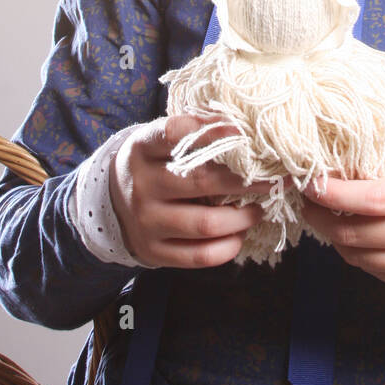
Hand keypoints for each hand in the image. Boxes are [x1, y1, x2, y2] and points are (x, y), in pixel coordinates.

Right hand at [109, 114, 273, 267]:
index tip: (244, 131)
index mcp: (143, 148)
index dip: (212, 131)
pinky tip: (239, 234)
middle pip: (203, 181)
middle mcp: (143, 185)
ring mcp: (147, 221)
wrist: (112, 203)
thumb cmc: (153, 165)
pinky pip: (200, 256)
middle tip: (273, 179)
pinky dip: (228, 246)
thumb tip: (245, 128)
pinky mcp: (154, 251)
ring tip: (258, 210)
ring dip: (243, 218)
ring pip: (207, 224)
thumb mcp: (159, 142)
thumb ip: (192, 134)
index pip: (175, 133)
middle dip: (247, 181)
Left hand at [300, 95, 384, 295]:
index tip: (310, 180)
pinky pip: (376, 273)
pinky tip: (350, 234)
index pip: (372, 199)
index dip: (334, 192)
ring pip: (361, 257)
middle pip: (358, 233)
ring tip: (322, 214)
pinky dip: (355, 254)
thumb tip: (380, 96)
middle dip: (321, 216)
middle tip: (306, 198)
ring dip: (334, 236)